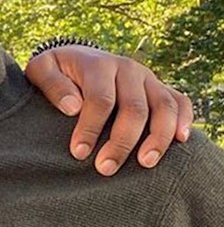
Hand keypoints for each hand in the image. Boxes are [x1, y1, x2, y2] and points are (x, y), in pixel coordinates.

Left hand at [25, 45, 193, 175]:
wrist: (77, 57)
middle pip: (134, 108)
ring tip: (145, 163)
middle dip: (121, 142)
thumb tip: (72, 108)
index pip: (100, 100)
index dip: (91, 128)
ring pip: (163, 107)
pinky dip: (185, 120)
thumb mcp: (42, 69)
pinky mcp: (160, 87)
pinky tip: (180, 141)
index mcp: (98, 65)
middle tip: (106, 168)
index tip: (78, 153)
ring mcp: (148, 78)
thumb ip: (52, 85)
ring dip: (157, 137)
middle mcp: (128, 69)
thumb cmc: (57, 71)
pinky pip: (181, 102)